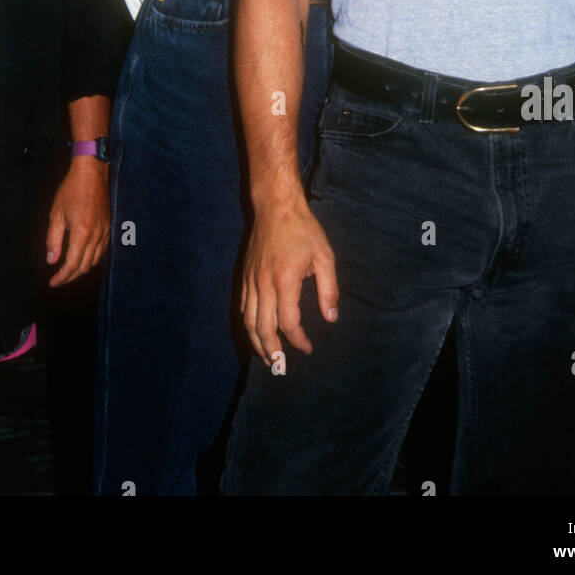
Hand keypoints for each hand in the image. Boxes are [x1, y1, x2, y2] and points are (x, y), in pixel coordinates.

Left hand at [45, 157, 109, 286]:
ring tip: (68, 272)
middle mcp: (97, 235)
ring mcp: (105, 231)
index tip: (52, 282)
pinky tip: (82, 258)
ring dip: (81, 270)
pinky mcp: (109, 227)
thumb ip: (53, 239)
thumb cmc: (71, 190)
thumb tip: (51, 260)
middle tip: (58, 280)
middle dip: (71, 277)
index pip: (72, 264)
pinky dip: (91, 259)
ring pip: (95, 260)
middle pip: (85, 266)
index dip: (62, 276)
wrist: (92, 172)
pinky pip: (102, 251)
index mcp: (82, 232)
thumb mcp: (56, 214)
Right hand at [241, 198, 338, 366]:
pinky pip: (243, 308)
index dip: (298, 340)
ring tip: (267, 359)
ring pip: (248, 321)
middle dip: (272, 352)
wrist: (275, 206)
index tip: (308, 348)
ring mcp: (251, 280)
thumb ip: (329, 289)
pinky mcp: (245, 276)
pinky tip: (255, 334)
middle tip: (281, 368)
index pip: (288, 322)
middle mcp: (263, 284)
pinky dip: (248, 325)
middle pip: (263, 328)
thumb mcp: (325, 256)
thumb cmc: (303, 229)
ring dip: (257, 343)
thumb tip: (331, 317)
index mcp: (285, 280)